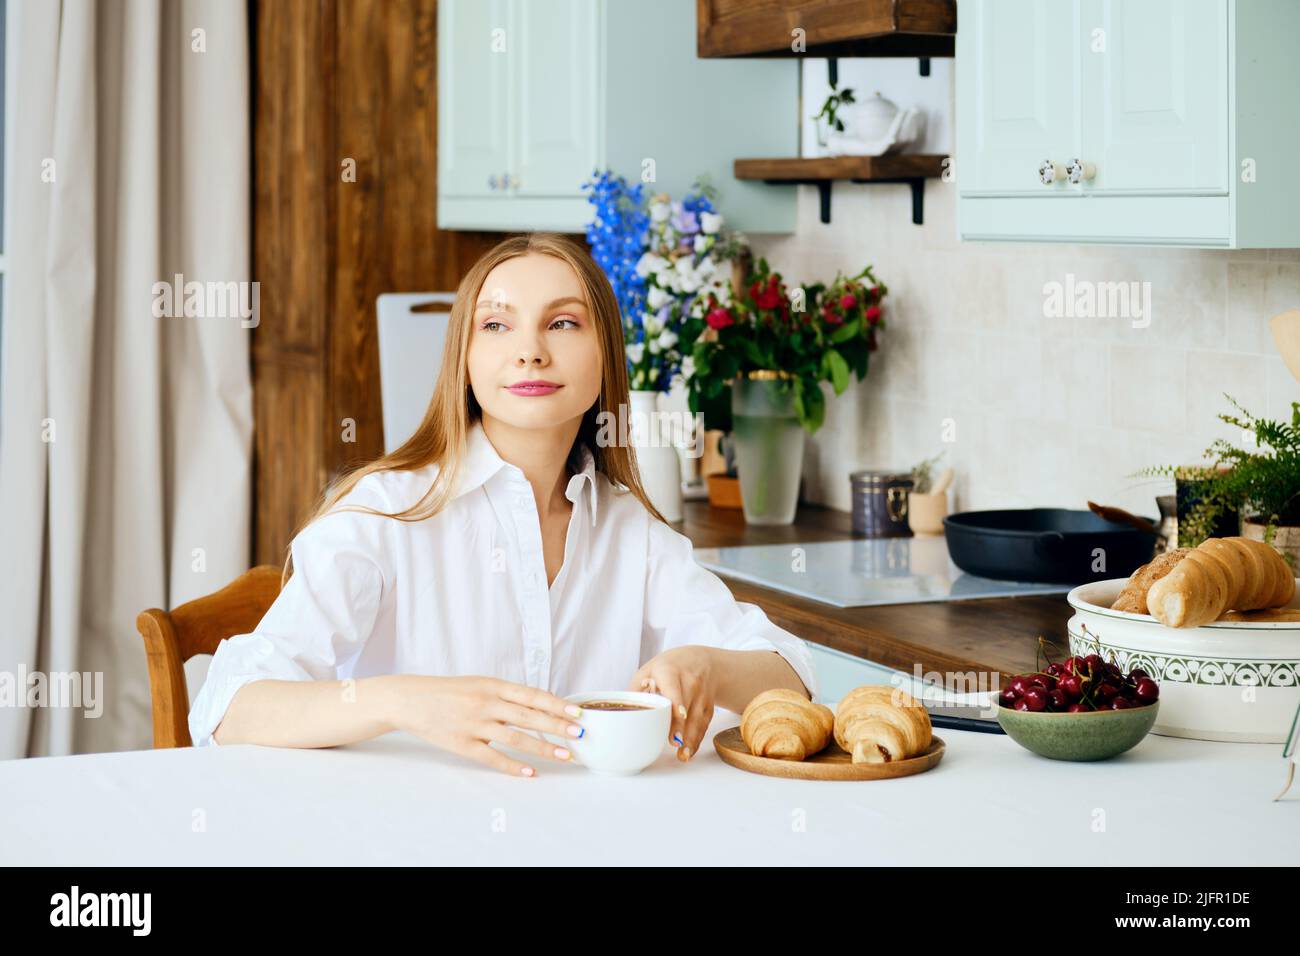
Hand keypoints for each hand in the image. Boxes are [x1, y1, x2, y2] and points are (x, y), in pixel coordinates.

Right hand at [385, 675, 584, 776]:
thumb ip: (507, 694)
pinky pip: (492, 758)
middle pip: (529, 716)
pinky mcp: (461, 744)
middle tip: (580, 734)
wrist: (410, 699)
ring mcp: (473, 725)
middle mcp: (485, 703)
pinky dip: (512, 766)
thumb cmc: (449, 692)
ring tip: (565, 755)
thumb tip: (542, 704)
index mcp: (492, 685)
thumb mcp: (480, 683)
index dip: (557, 704)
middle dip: (557, 726)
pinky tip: (529, 772)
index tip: (578, 712)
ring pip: (515, 739)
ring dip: (543, 748)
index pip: (532, 695)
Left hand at [628, 645, 715, 762]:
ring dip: (690, 738)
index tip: (679, 714)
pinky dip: (696, 740)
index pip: (674, 687)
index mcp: (670, 671)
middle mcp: (689, 682)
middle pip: (687, 706)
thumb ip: (637, 689)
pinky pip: (703, 725)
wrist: (702, 662)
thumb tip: (624, 713)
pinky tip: (688, 752)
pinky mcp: (708, 707)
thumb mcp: (649, 669)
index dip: (678, 700)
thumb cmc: (670, 667)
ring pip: (697, 718)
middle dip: (682, 725)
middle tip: (674, 742)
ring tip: (682, 754)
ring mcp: (701, 695)